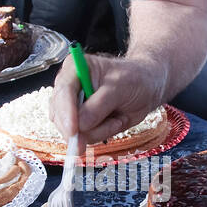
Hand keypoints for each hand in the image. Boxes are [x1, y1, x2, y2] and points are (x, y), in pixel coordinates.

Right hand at [51, 52, 165, 151]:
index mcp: (74, 69)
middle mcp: (69, 88)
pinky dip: (101, 134)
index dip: (66, 112)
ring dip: (97, 130)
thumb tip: (80, 124)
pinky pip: (83, 137)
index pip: (63, 91)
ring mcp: (73, 107)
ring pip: (71, 130)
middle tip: (106, 127)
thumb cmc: (134, 79)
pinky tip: (114, 122)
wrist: (146, 89)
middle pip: (60, 115)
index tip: (73, 130)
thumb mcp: (119, 87)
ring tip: (117, 119)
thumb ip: (99, 105)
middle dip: (81, 128)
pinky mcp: (80, 122)